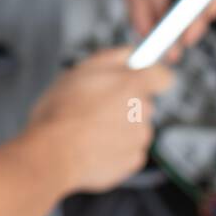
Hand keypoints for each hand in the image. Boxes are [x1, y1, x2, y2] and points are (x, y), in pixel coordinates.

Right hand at [26, 44, 173, 193]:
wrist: (53, 153)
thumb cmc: (61, 112)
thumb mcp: (80, 70)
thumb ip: (112, 58)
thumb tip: (130, 54)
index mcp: (132, 84)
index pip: (162, 76)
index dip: (149, 76)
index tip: (136, 79)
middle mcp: (142, 110)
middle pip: (144, 102)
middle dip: (125, 103)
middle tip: (96, 106)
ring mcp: (139, 137)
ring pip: (136, 126)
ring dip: (120, 126)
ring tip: (91, 128)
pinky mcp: (133, 161)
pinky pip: (130, 149)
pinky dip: (117, 148)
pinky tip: (95, 145)